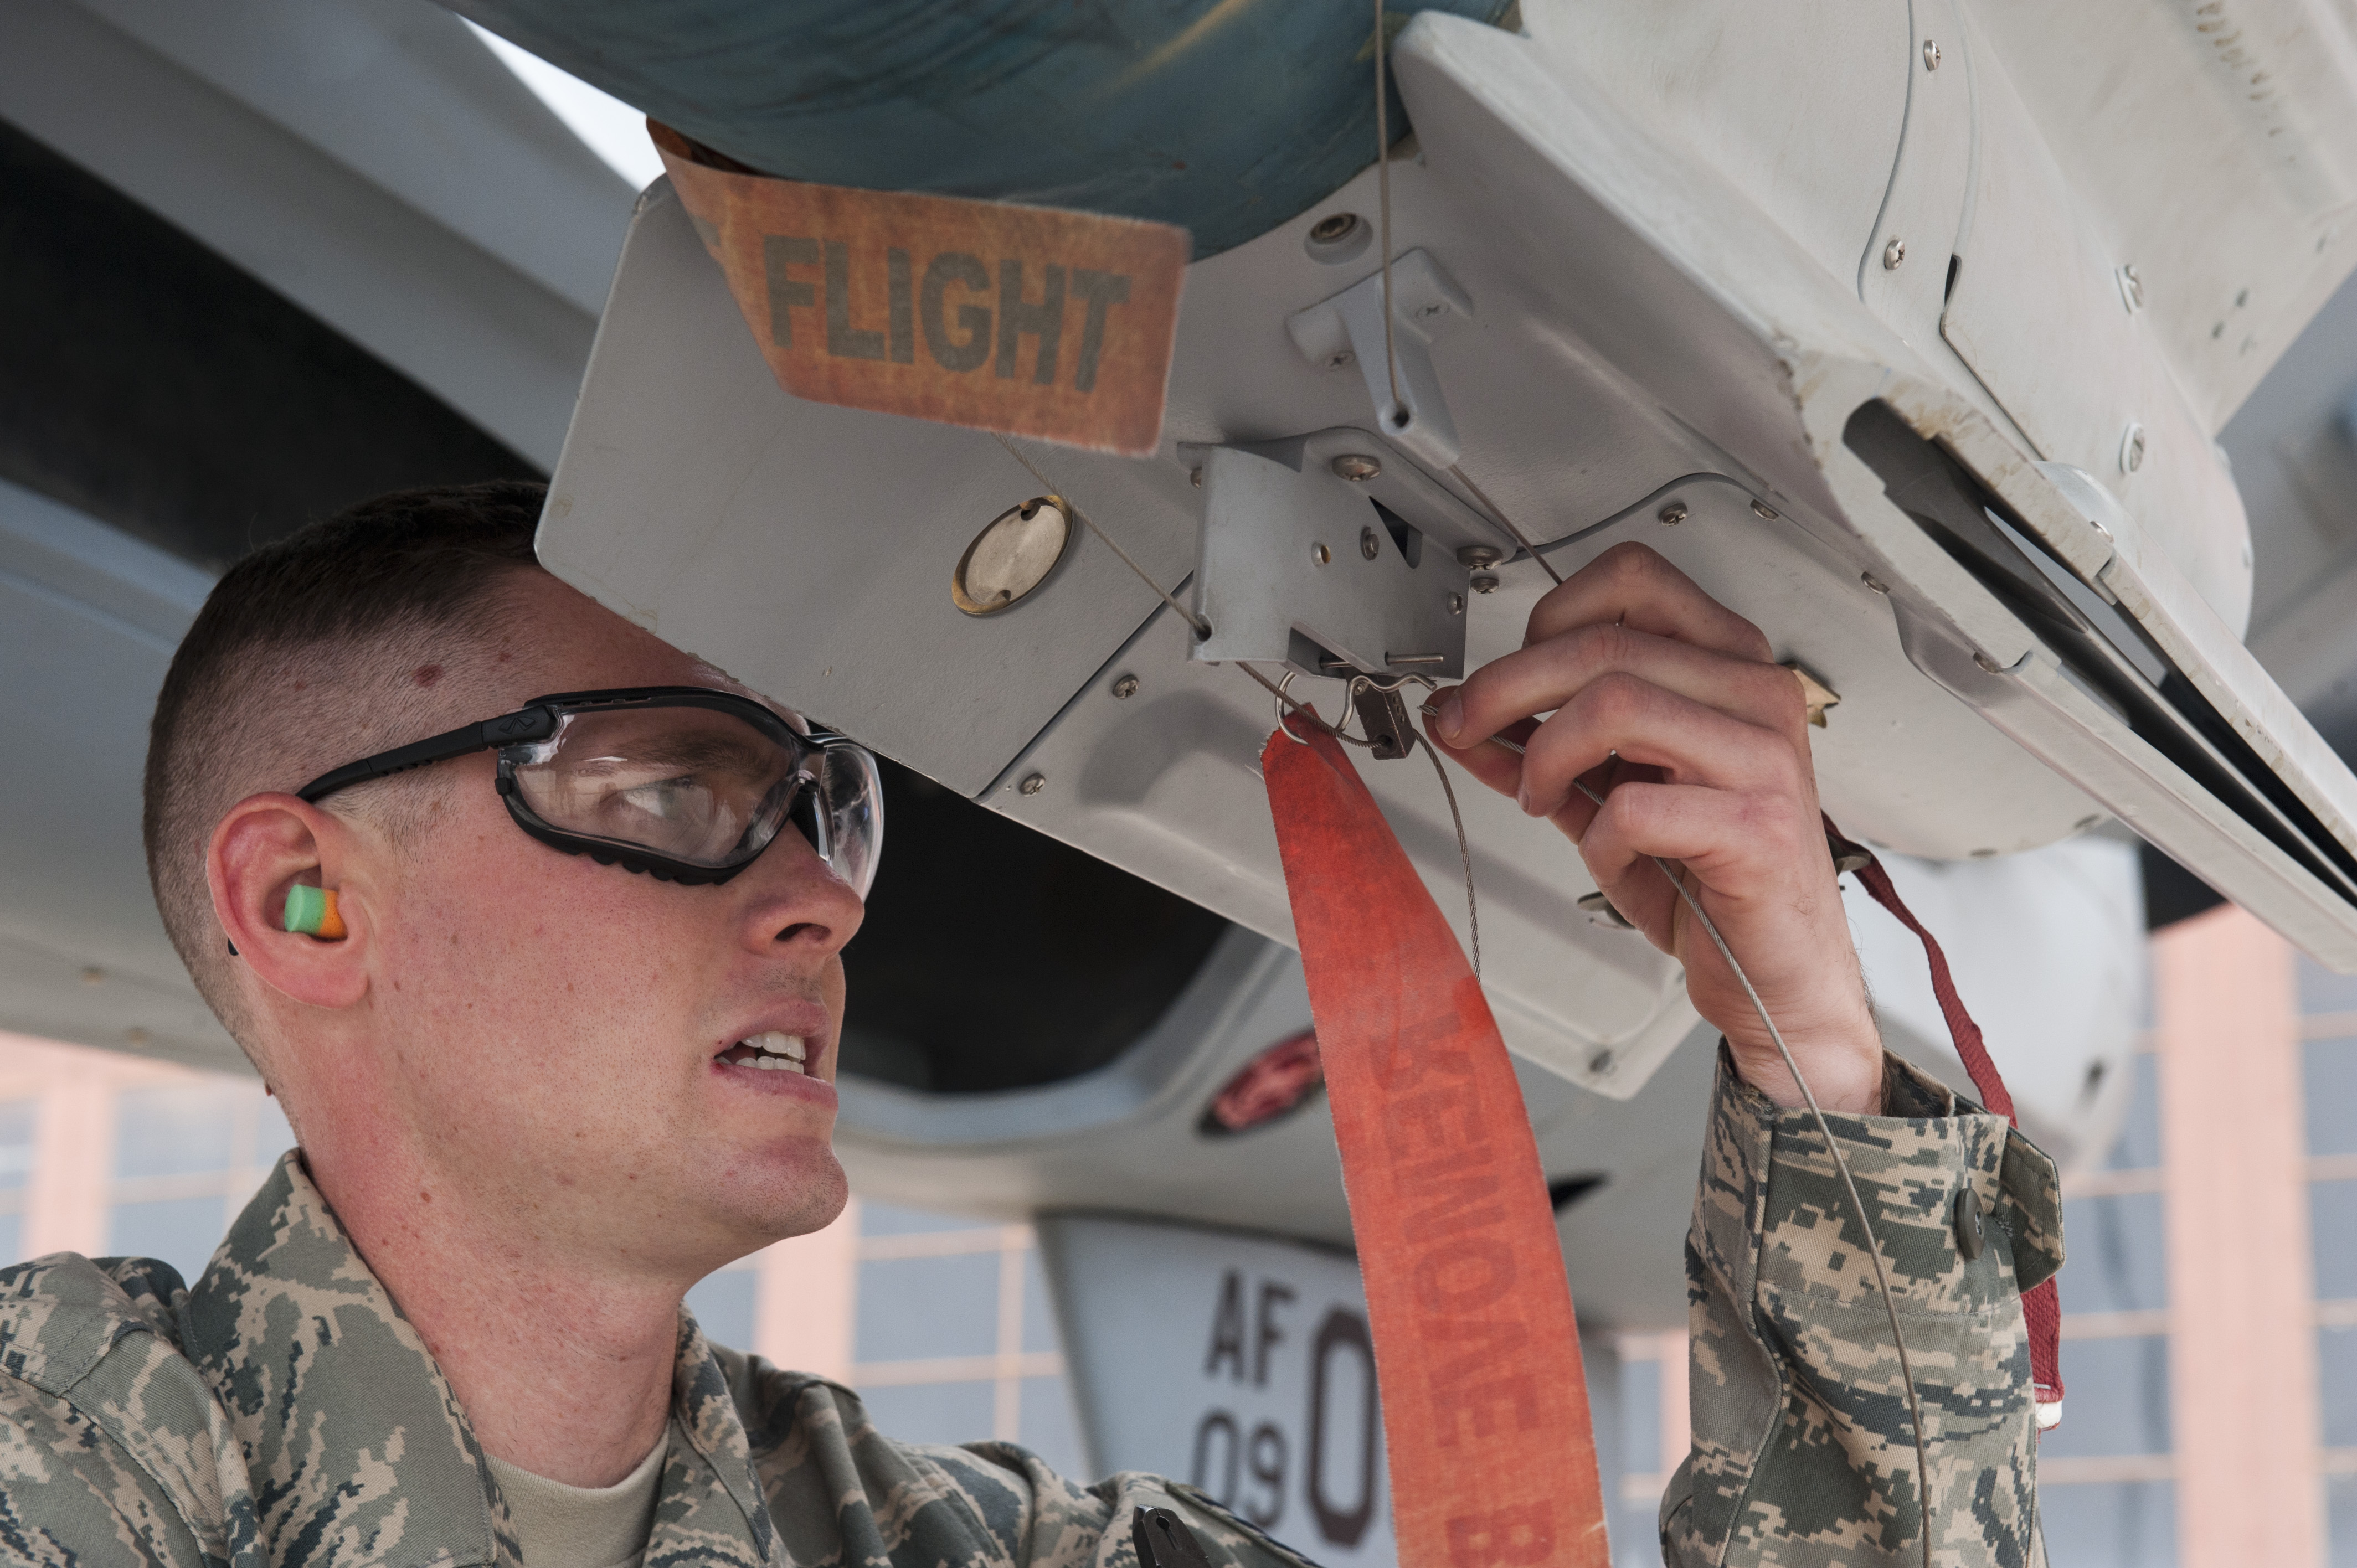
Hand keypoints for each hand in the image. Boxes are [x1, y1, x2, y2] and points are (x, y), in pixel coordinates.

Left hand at [1425, 542, 1881, 1112]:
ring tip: (1541, 798)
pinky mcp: (1758, 826)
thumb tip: (1456, 712)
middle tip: (1467, 727)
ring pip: (1615, 703)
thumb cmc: (1707, 876)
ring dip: (1546, 754)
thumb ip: (1538, 745)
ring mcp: (1764, 757)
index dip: (1547, 619)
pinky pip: (1637, 806)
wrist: (1776, 972)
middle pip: (1603, 645)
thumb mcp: (1606, 793)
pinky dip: (1599, 839)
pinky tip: (1613, 857)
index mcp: (1727, 664)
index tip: (1501, 677)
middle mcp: (1755, 694)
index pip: (1632, 580)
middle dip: (1506, 687)